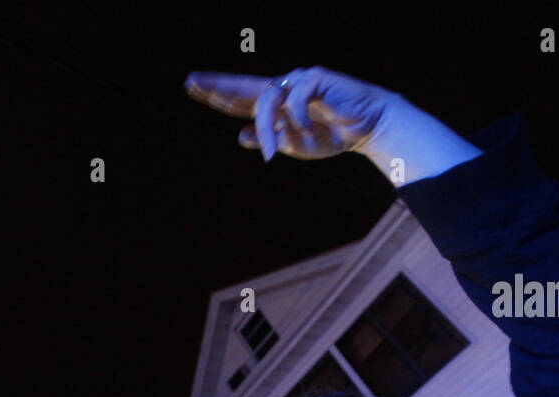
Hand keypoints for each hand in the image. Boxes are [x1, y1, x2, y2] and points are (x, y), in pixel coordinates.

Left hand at [185, 66, 398, 161]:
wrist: (367, 127)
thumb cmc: (330, 135)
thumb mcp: (295, 145)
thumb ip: (269, 139)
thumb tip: (240, 136)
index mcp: (275, 104)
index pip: (240, 99)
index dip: (216, 93)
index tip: (192, 85)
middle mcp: (283, 88)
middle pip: (244, 87)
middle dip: (219, 86)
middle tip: (192, 82)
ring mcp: (299, 81)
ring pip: (268, 100)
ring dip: (267, 129)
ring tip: (273, 155)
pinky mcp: (317, 79)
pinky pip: (296, 99)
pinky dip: (297, 118)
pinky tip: (306, 129)